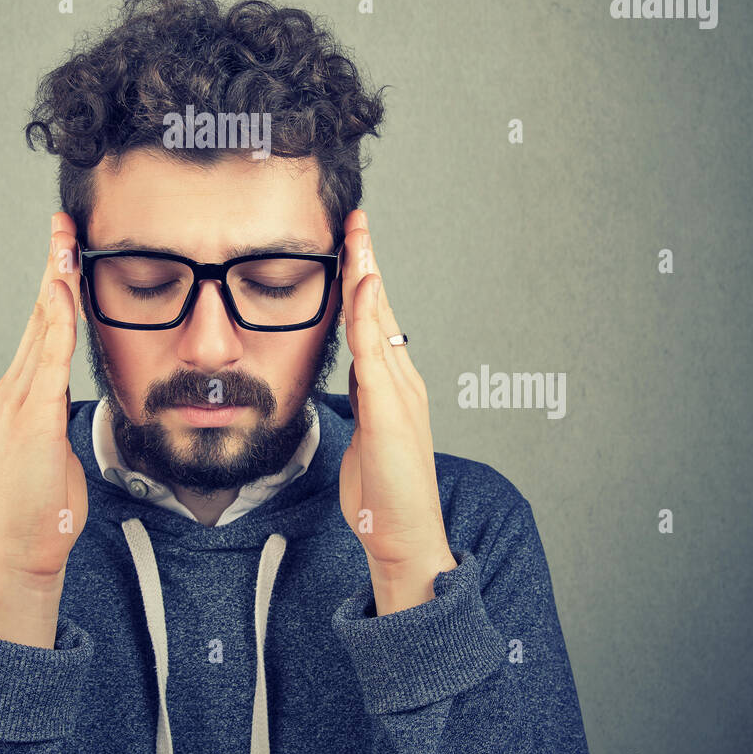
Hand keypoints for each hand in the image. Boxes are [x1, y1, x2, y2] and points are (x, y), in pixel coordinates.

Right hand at [0, 214, 86, 643]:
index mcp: (24, 393)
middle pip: (38, 313)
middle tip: (63, 223)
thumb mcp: (56, 447)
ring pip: (40, 326)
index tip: (67, 247)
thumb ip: (58, 413)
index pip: (43, 325)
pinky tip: (63, 293)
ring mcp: (19, 401)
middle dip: (52, 265)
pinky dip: (55, 322)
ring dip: (54, 280)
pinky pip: (47, 359)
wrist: (22, 549)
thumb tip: (68, 393)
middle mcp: (15, 388)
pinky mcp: (31, 418)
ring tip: (64, 241)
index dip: (56, 283)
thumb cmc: (43, 505)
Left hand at [337, 210, 456, 613]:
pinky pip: (377, 352)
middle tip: (357, 218)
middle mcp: (400, 379)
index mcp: (391, 383)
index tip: (350, 241)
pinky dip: (370, 316)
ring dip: (368, 275)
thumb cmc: (382, 491)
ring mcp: (399, 392)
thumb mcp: (365, 432)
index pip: (374, 318)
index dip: (362, 278)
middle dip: (368, 260)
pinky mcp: (392, 410)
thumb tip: (356, 367)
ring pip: (380, 320)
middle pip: (382, 306)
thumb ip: (364, 395)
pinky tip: (365, 287)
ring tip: (358, 236)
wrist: (402, 535)